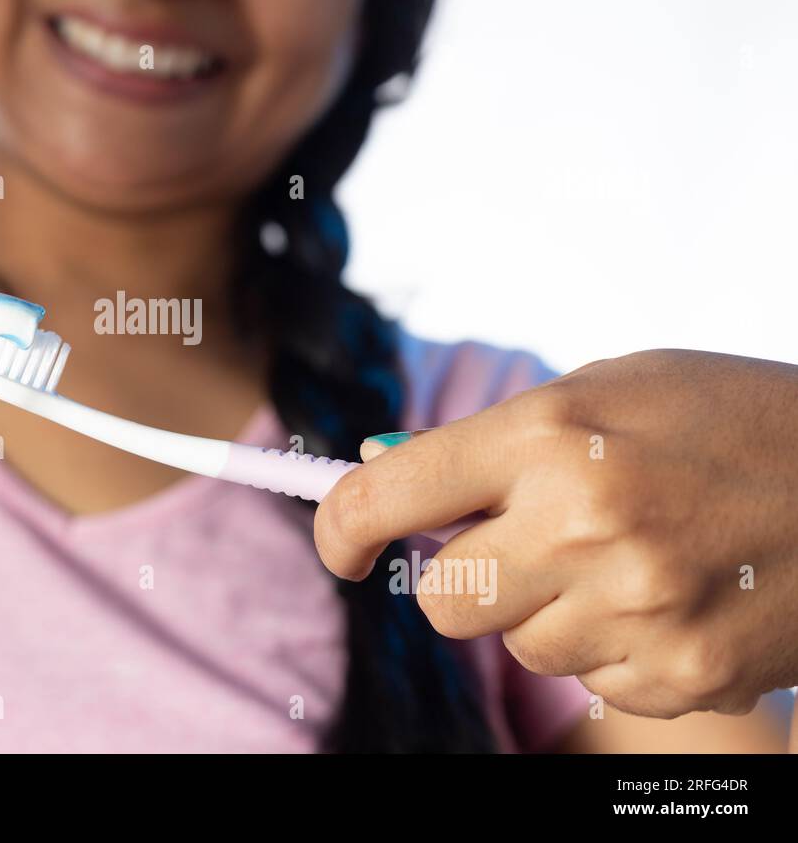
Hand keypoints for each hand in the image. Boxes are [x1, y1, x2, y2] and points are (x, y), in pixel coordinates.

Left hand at [315, 349, 797, 718]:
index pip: (392, 495)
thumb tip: (380, 474)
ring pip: (520, 644)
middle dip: (460, 576)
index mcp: (553, 436)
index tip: (341, 543)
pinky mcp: (683, 675)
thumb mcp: (606, 389)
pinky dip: (614, 645)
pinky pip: (593, 679)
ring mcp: (637, 610)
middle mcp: (585, 525)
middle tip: (515, 542)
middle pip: (442, 599)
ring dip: (547, 609)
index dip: (341, 525)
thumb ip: (490, 439)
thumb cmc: (726, 419)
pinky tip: (672, 596)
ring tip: (627, 558)